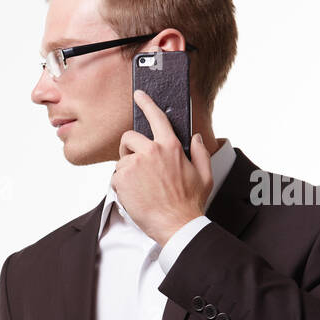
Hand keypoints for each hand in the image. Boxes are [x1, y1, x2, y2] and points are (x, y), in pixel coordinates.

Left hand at [112, 89, 213, 244]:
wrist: (176, 225)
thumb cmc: (190, 203)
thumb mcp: (204, 175)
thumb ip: (200, 153)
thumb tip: (195, 138)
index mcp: (171, 147)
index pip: (157, 118)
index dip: (147, 103)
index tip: (139, 95)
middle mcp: (151, 152)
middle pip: (129, 137)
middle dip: (129, 148)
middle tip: (137, 164)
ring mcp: (134, 165)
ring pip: (121, 160)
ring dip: (127, 171)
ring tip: (142, 187)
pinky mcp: (121, 179)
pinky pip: (115, 177)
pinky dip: (122, 186)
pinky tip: (136, 195)